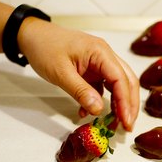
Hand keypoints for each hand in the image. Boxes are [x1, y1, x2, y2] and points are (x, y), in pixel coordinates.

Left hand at [18, 18, 138, 130]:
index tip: (125, 121)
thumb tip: (99, 109)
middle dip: (129, 104)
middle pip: (126, 81)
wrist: (32, 36)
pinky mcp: (92, 70)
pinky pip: (102, 87)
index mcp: (100, 52)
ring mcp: (99, 63)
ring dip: (117, 104)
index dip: (125, 102)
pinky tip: (89, 112)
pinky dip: (100, 101)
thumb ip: (80, 92)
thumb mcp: (61, 72)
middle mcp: (104, 56)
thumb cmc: (44, 47)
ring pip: (117, 85)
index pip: (120, 79)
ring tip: (113, 123)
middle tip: (127, 125)